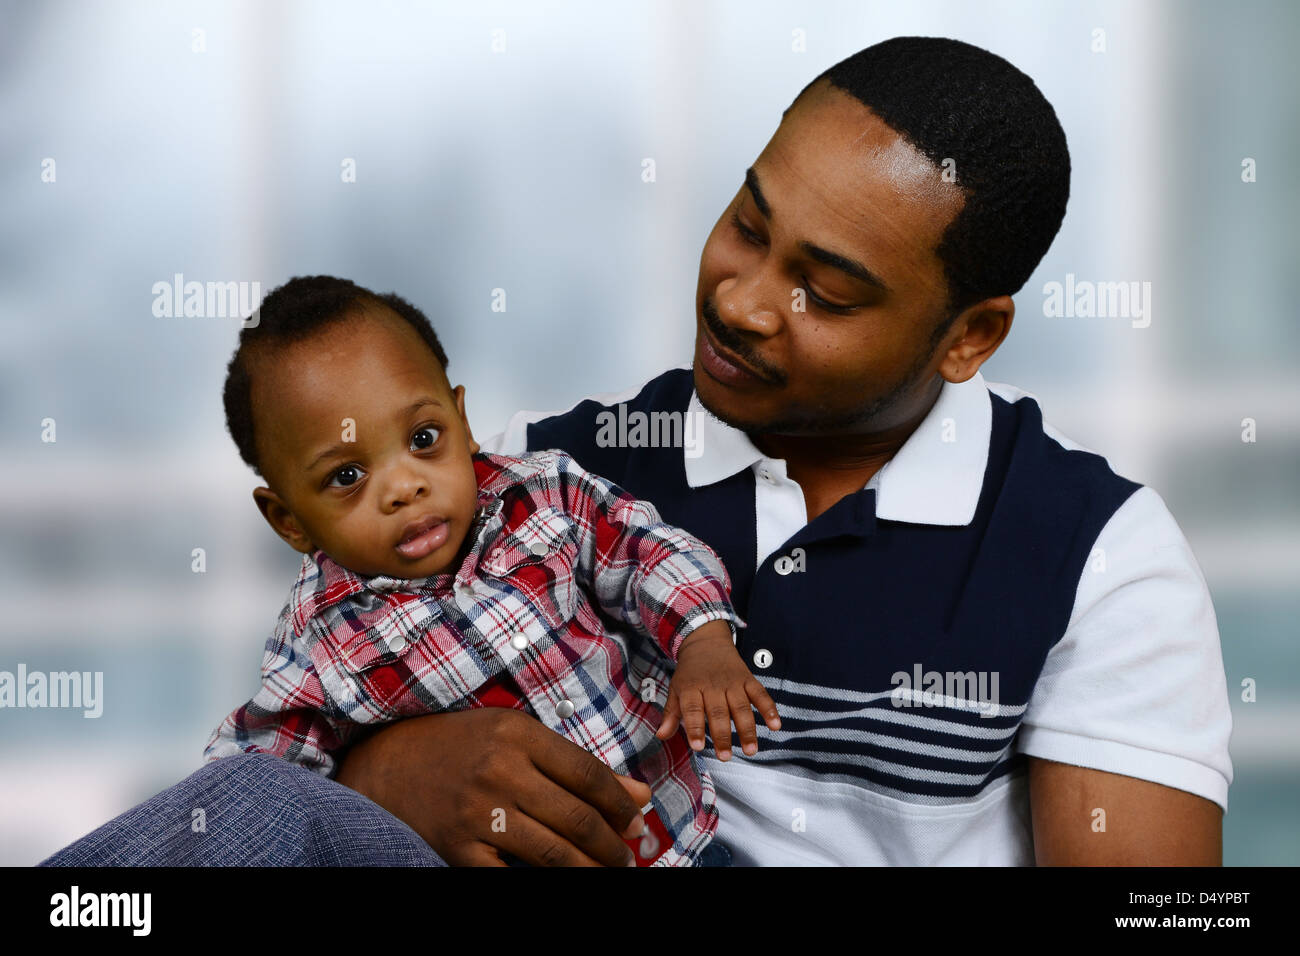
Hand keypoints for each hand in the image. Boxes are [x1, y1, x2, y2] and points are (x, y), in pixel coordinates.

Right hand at [335, 708, 652, 866]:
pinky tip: (563, 882)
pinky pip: (511, 877)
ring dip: (590, 869)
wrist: (384, 763)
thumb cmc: (459, 745)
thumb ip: (575, 763)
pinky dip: (544, 883)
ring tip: (606, 872)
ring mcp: (477, 812)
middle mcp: (499, 770)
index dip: (621, 802)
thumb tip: (639, 794)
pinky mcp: (458, 847)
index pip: (588, 773)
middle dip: (612, 843)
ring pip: (553, 853)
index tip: (636, 817)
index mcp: (516, 733)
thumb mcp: (514, 736)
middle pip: (577, 817)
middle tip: (628, 855)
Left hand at [655, 620, 780, 759]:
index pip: (692, 710)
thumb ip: (671, 714)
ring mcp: (732, 682)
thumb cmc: (689, 673)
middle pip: (718, 712)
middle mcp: (712, 686)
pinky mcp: (748, 679)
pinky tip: (775, 726)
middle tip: (725, 757)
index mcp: (691, 688)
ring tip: (750, 750)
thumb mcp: (676, 689)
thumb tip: (661, 736)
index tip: (698, 747)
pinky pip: (760, 694)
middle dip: (723, 735)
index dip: (695, 728)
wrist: (705, 641)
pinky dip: (769, 709)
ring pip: (741, 707)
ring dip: (747, 730)